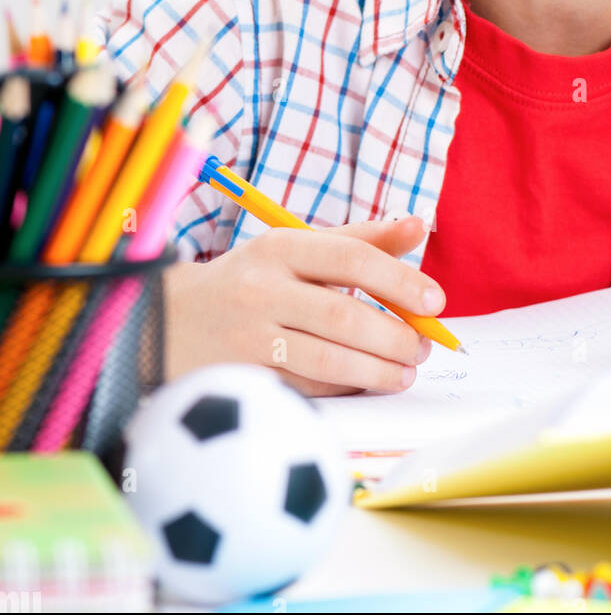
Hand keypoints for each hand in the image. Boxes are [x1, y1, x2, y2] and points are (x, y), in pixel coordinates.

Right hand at [163, 216, 444, 395]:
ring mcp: (250, 338)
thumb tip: (419, 225)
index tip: (436, 302)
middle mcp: (262, 290)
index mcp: (280, 248)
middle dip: (396, 336)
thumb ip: (359, 240)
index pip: (351, 258)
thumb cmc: (253, 279)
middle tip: (423, 346)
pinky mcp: (246, 379)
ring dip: (379, 370)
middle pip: (344, 315)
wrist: (170, 318)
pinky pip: (310, 389)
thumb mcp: (296, 247)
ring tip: (406, 371)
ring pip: (329, 360)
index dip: (399, 279)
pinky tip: (369, 382)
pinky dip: (348, 388)